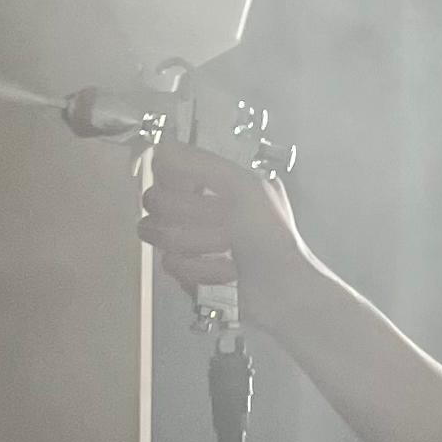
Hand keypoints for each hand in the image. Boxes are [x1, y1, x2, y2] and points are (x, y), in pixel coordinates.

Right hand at [140, 145, 311, 332]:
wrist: (283, 291)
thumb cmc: (273, 237)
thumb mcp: (246, 188)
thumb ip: (202, 164)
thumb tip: (162, 150)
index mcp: (221, 182)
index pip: (169, 168)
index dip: (175, 180)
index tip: (192, 188)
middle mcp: (205, 208)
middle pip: (158, 202)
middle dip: (190, 217)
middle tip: (223, 226)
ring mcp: (195, 240)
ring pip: (160, 235)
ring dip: (196, 244)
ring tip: (226, 250)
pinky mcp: (190, 271)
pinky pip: (171, 266)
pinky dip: (199, 271)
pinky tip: (224, 273)